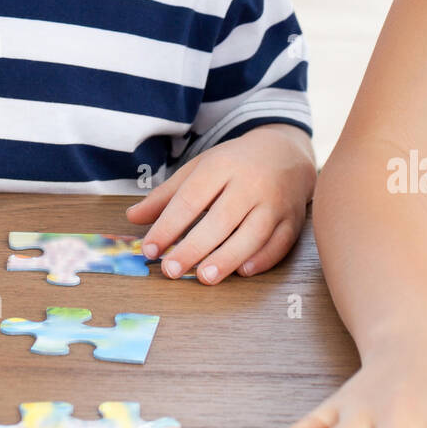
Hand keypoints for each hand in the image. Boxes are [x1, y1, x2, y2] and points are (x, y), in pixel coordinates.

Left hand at [124, 124, 313, 282]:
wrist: (286, 150)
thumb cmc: (234, 164)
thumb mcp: (199, 169)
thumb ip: (166, 195)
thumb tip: (133, 218)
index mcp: (221, 166)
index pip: (190, 199)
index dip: (168, 225)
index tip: (149, 249)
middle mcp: (250, 183)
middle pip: (221, 219)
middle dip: (194, 247)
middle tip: (170, 270)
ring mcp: (275, 202)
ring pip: (253, 234)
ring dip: (228, 258)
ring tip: (204, 277)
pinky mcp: (293, 219)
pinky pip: (280, 242)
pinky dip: (263, 259)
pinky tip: (243, 271)